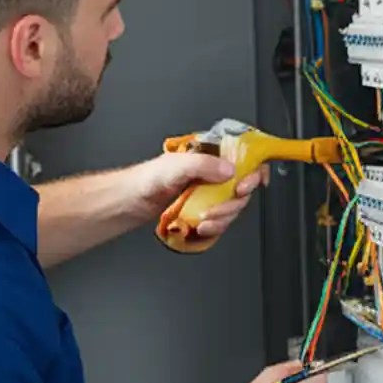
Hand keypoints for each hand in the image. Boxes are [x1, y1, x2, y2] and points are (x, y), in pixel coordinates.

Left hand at [131, 152, 269, 237]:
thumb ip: (204, 165)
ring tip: (204, 220)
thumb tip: (230, 170)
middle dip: (233, 202)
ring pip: (233, 206)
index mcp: (210, 155)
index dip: (253, 171)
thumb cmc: (146, 179)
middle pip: (243, 187)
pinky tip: (201, 228)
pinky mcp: (202, 210)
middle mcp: (212, 173)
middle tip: (218, 207)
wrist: (129, 203)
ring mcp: (208, 193)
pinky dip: (214, 227)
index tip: (245, 185)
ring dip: (223, 217)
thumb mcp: (176, 165)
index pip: (244, 157)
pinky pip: (220, 220)